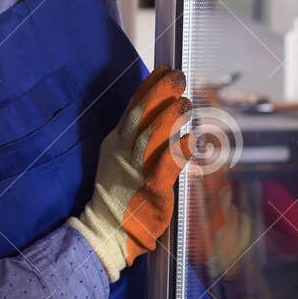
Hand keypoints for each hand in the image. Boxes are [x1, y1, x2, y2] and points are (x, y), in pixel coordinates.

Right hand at [69, 66, 191, 281]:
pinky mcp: (150, 190)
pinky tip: (191, 138)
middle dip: (160, 93)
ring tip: (185, 102)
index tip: (164, 68)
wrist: (106, 231)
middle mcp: (123, 152)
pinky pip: (166, 166)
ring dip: (170, 117)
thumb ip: (135, 135)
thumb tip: (157, 109)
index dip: (149, 86)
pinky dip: (179, 150)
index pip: (132, 107)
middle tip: (179, 77)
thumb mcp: (119, 158)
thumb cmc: (119, 194)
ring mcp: (135, 170)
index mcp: (116, 142)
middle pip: (141, 116)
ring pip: (152, 136)